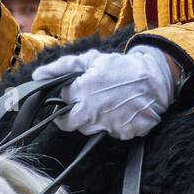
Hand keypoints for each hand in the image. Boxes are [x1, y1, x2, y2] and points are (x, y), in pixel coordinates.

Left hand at [33, 45, 174, 138]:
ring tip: (106, 105)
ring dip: (94, 120)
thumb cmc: (122, 67)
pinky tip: (121, 112)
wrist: (156, 77)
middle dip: (71, 117)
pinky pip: (113, 134)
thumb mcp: (92, 59)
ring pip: (91, 130)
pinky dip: (115, 125)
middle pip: (69, 125)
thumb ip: (62, 66)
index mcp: (84, 91)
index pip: (62, 103)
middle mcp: (94, 110)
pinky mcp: (126, 132)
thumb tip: (37, 76)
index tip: (76, 92)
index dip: (68, 97)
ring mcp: (110, 123)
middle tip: (83, 106)